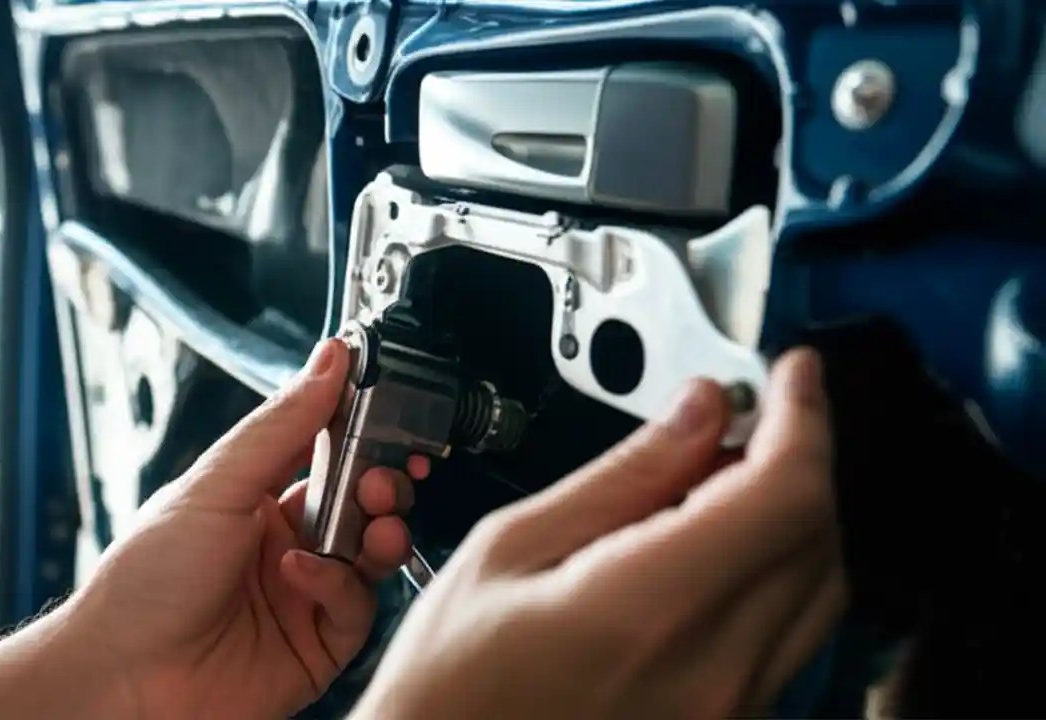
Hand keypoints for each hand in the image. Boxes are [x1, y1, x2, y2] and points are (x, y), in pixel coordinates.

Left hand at [63, 339, 425, 718]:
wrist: (123, 677)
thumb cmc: (146, 579)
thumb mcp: (216, 484)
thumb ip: (282, 424)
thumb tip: (330, 359)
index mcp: (259, 500)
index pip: (328, 455)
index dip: (363, 436)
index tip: (391, 415)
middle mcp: (287, 545)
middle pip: (362, 506)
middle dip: (383, 486)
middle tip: (384, 478)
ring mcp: (304, 596)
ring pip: (373, 556)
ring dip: (381, 532)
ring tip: (375, 523)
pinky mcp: (318, 647)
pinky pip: (357, 609)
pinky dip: (339, 586)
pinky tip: (302, 576)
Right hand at [351, 349, 844, 719]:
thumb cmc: (451, 681)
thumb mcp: (513, 547)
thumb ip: (623, 475)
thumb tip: (699, 411)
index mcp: (650, 606)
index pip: (784, 493)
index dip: (804, 417)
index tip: (792, 376)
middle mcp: (712, 670)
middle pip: (815, 535)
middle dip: (794, 457)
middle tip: (740, 419)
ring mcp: (729, 710)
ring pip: (817, 589)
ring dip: (789, 516)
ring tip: (716, 483)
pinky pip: (789, 637)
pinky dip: (772, 574)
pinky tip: (710, 551)